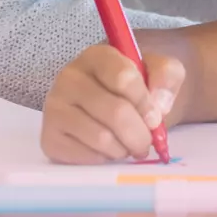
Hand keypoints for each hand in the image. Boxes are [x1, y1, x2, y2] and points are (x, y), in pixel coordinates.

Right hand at [41, 45, 185, 163]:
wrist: (110, 107)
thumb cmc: (136, 89)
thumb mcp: (159, 71)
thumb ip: (167, 76)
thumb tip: (158, 105)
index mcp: (96, 57)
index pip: (123, 78)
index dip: (145, 102)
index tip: (155, 117)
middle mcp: (69, 78)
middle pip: (115, 112)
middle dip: (140, 134)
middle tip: (146, 142)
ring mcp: (54, 108)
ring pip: (102, 138)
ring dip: (124, 149)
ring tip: (127, 145)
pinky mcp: (49, 138)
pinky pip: (86, 157)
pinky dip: (105, 159)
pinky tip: (107, 150)